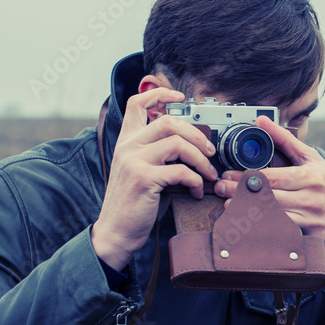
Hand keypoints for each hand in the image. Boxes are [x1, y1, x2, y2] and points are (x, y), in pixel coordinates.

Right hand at [91, 87, 218, 270]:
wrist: (115, 232)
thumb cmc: (133, 203)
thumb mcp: (139, 170)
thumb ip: (154, 152)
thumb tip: (188, 143)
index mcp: (126, 141)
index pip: (136, 103)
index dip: (158, 92)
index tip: (179, 96)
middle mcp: (128, 146)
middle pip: (168, 122)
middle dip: (196, 134)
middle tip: (209, 150)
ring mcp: (134, 161)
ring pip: (178, 143)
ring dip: (200, 159)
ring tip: (208, 173)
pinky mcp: (144, 179)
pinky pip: (180, 171)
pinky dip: (195, 181)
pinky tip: (196, 192)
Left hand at [213, 116, 324, 268]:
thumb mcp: (312, 159)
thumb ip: (286, 140)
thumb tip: (261, 121)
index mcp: (312, 176)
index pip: (273, 178)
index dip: (247, 177)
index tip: (228, 175)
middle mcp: (312, 199)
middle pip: (268, 198)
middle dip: (240, 194)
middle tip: (222, 190)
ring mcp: (311, 221)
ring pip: (271, 218)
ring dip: (247, 213)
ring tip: (229, 206)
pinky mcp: (310, 239)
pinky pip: (281, 235)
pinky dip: (262, 231)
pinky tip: (248, 227)